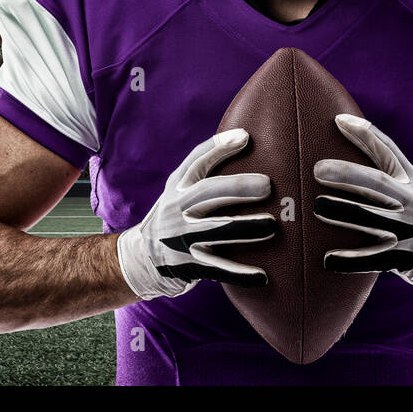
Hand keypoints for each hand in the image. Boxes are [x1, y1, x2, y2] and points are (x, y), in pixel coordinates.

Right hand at [116, 129, 274, 299]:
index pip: (196, 161)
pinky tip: (263, 275)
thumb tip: (245, 136)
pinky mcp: (188, 265)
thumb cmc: (174, 217)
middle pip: (207, 192)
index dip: (219, 147)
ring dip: (244, 227)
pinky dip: (241, 274)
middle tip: (267, 185)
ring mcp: (181, 238)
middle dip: (237, 187)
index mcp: (178, 188)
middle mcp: (176, 209)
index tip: (245, 137)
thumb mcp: (178, 191)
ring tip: (271, 226)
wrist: (141, 259)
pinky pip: (218, 269)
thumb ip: (203, 170)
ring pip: (215, 230)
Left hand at [313, 114, 412, 292]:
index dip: (364, 138)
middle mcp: (409, 205)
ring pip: (370, 221)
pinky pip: (370, 260)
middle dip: (347, 176)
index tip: (337, 123)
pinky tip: (328, 258)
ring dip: (342, 214)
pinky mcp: (398, 260)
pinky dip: (349, 260)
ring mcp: (404, 233)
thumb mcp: (409, 178)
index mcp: (409, 183)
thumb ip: (378, 150)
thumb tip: (341, 120)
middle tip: (317, 169)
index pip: (386, 154)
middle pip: (376, 186)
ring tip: (317, 207)